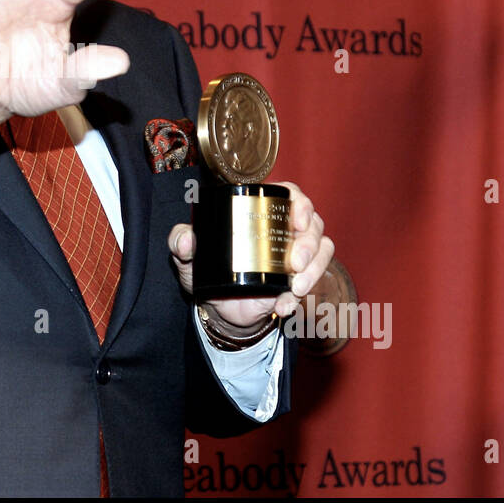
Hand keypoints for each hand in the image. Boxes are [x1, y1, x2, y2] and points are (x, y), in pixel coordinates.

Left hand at [170, 181, 332, 329]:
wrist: (216, 307)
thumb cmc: (206, 270)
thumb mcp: (189, 255)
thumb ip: (181, 243)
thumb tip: (185, 240)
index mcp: (261, 212)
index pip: (290, 195)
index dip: (301, 202)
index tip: (298, 219)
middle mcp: (284, 229)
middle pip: (313, 223)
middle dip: (310, 242)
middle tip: (296, 262)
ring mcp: (295, 254)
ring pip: (322, 250)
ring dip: (314, 268)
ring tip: (296, 287)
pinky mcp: (299, 280)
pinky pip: (313, 281)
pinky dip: (301, 296)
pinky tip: (284, 305)